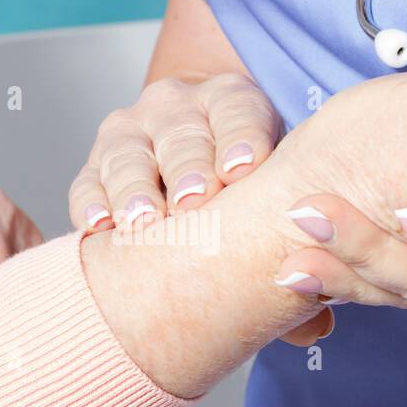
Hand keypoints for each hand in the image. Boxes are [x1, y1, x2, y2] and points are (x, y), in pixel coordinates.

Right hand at [67, 74, 282, 229]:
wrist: (194, 165)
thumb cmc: (246, 184)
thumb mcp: (273, 184)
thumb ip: (290, 225)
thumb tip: (319, 307)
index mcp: (230, 100)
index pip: (237, 111)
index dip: (241, 139)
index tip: (244, 169)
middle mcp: (175, 106)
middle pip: (180, 133)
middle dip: (188, 167)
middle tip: (196, 200)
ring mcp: (129, 133)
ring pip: (128, 155)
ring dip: (135, 189)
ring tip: (143, 220)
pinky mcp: (95, 167)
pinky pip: (87, 184)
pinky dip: (91, 204)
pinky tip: (99, 225)